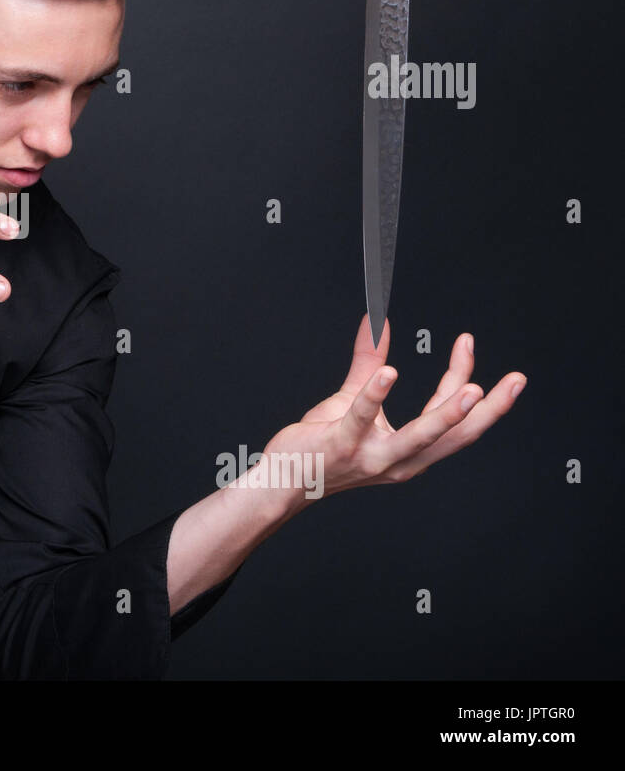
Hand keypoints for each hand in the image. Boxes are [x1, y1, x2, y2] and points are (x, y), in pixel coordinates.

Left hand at [259, 313, 526, 504]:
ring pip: (420, 438)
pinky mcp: (341, 447)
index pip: (449, 418)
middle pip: (455, 437)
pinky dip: (376, 396)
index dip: (462, 380)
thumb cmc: (321, 443)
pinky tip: (389, 373)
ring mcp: (372, 457)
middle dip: (490, 410)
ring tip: (471, 388)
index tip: (466, 343)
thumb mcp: (353, 399)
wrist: (284, 480)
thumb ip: (369, 363)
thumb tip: (377, 320)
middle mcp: (399, 461)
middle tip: (515, 380)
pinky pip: (362, 419)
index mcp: (409, 451)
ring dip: (448, 414)